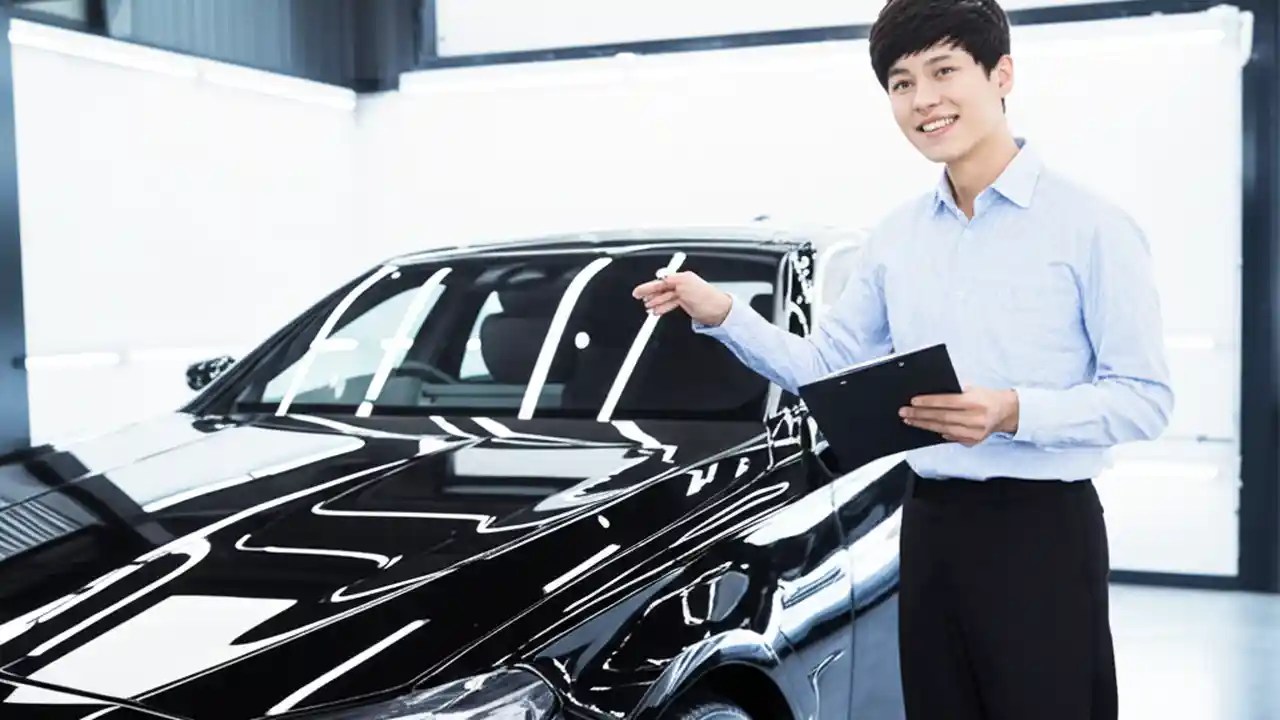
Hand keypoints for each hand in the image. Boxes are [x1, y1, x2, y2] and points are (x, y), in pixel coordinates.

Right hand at [631, 271, 732, 325]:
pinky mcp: (686, 303)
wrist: (719, 312)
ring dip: (655, 302)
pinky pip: (670, 303)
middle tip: (638, 297)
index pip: (660, 281)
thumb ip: (671, 281)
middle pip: (661, 288)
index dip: (648, 286)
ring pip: (665, 297)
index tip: (638, 291)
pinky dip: (662, 307)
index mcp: (682, 278)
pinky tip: (657, 311)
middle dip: (649, 293)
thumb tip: (660, 276)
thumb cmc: (707, 298)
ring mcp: (684, 294)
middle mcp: (683, 284)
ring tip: (647, 307)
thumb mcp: (686, 286)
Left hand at [899, 386, 1018, 446]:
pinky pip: (951, 437)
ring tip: (910, 421)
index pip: (947, 402)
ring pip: (943, 429)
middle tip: (904, 412)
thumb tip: (929, 396)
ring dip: (924, 425)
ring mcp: (974, 432)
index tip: (913, 402)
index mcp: (975, 402)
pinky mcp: (973, 441)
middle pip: (942, 417)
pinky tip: (926, 428)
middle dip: (920, 415)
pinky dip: (937, 433)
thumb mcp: (973, 389)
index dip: (929, 402)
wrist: (1006, 412)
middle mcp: (975, 418)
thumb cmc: (986, 397)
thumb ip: (954, 392)